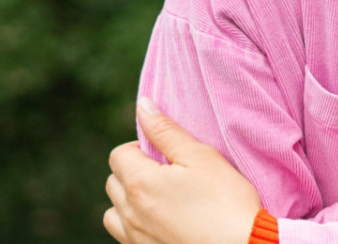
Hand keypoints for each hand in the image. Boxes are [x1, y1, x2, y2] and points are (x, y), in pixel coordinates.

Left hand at [105, 98, 262, 243]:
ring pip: (113, 214)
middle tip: (164, 173)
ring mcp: (135, 238)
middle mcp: (130, 213)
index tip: (164, 153)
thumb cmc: (225, 201)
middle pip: (112, 183)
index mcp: (139, 183)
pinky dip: (135, 225)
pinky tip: (163, 222)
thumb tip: (142, 107)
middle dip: (131, 172)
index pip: (118, 154)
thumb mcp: (200, 156)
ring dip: (127, 202)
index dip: (139, 147)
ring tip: (158, 199)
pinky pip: (125, 236)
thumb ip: (166, 131)